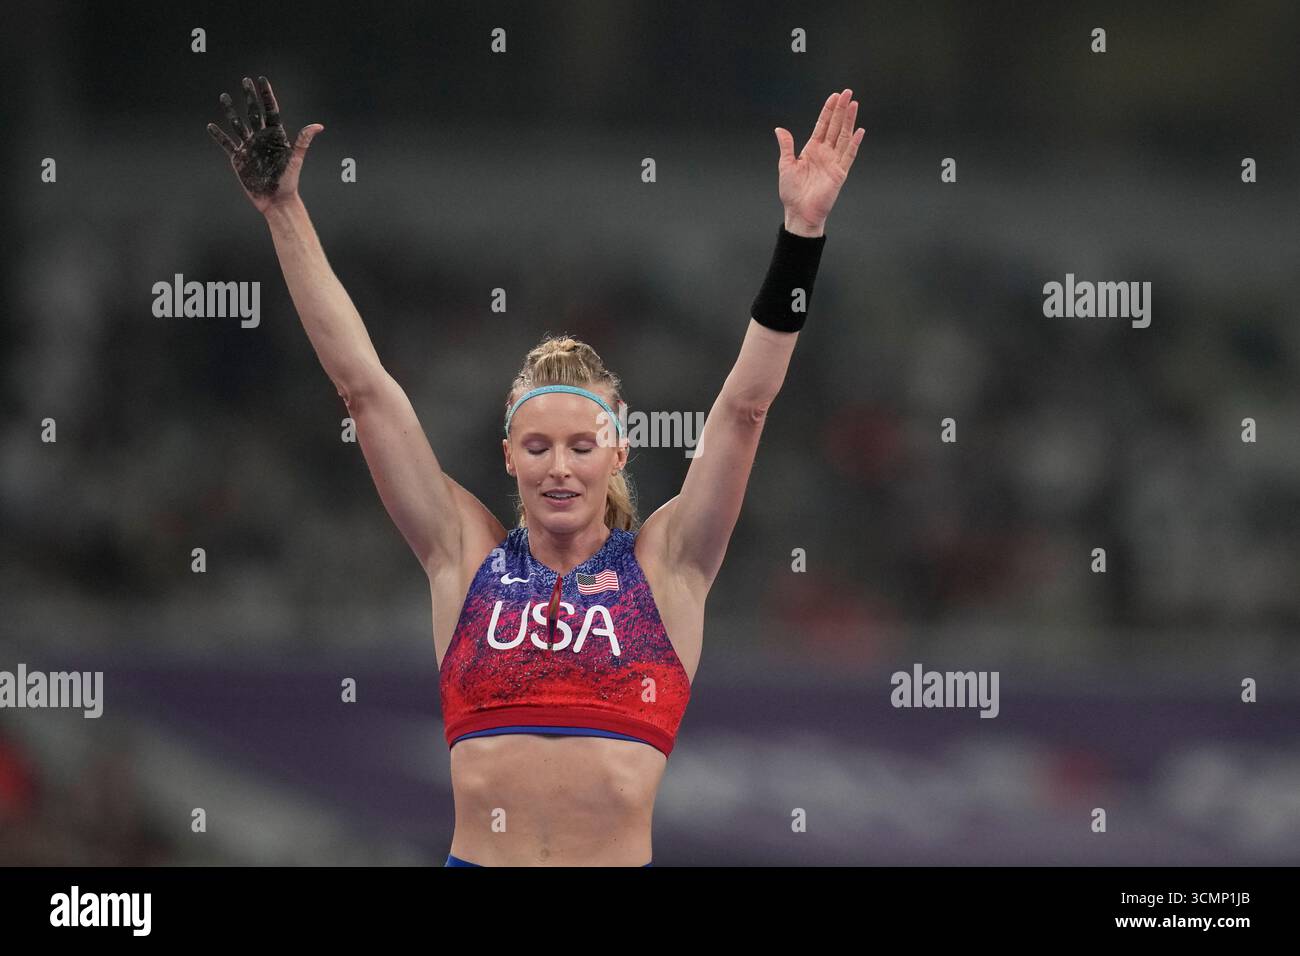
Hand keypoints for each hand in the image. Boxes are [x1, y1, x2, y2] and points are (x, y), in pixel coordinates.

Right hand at [206, 76, 323, 213]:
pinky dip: (218, 135)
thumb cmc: (289, 181)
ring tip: (224, 96)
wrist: (277, 200)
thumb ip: (303, 141)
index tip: (262, 79)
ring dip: (230, 111)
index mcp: (275, 136)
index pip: (270, 110)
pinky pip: (226, 144)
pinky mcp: (239, 158)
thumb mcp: (296, 159)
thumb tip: (319, 126)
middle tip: (244, 80)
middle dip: (249, 97)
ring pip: (237, 124)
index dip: (266, 95)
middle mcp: (261, 138)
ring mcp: (249, 147)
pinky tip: (211, 126)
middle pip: (253, 113)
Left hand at [774, 89, 864, 236]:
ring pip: (843, 136)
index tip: (834, 96)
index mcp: (812, 150)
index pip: (822, 125)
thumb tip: (779, 129)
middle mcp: (825, 153)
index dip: (828, 111)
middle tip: (848, 93)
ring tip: (854, 104)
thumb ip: (787, 146)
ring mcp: (833, 162)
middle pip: (835, 126)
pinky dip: (854, 143)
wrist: (799, 212)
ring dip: (849, 121)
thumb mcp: (786, 165)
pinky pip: (849, 155)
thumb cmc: (792, 192)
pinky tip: (860, 130)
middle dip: (841, 109)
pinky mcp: (840, 173)